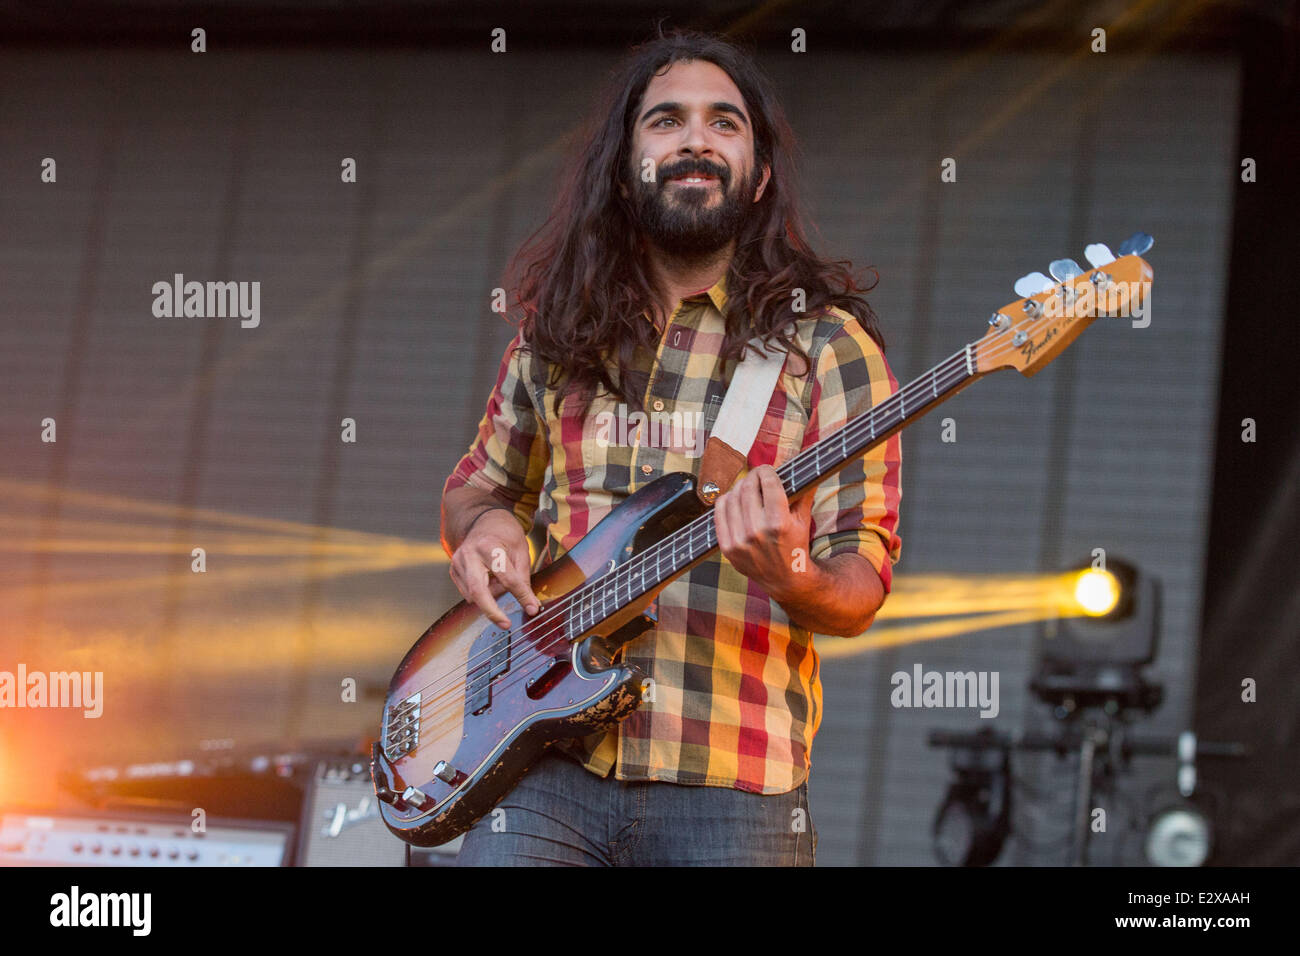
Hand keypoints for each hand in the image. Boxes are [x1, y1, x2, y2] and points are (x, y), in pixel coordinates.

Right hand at [448, 509, 540, 627]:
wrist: (483, 520)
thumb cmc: (505, 534)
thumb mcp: (521, 550)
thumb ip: (523, 578)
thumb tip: (530, 606)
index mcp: (489, 546)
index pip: (507, 577)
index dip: (521, 595)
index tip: (532, 608)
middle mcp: (469, 554)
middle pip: (478, 590)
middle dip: (491, 611)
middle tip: (505, 624)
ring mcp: (458, 562)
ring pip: (473, 594)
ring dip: (490, 597)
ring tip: (500, 582)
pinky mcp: (453, 570)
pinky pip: (468, 592)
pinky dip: (481, 593)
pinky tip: (489, 580)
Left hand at [713, 465, 815, 602]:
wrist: (785, 579)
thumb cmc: (796, 545)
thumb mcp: (804, 519)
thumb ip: (805, 491)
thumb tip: (808, 465)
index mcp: (779, 523)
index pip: (768, 483)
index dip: (767, 471)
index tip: (768, 470)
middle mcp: (757, 532)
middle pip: (747, 487)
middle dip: (753, 477)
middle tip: (758, 476)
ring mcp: (739, 541)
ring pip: (731, 496)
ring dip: (739, 487)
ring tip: (748, 488)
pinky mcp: (727, 547)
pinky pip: (718, 512)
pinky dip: (726, 501)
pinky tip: (734, 500)